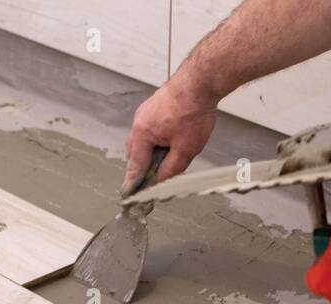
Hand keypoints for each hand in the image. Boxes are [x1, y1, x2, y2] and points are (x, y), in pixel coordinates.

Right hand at [123, 77, 218, 194]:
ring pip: (143, 140)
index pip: (135, 166)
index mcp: (142, 134)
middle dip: (142, 168)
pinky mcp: (155, 107)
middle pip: (135, 153)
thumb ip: (171, 169)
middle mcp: (140, 122)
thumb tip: (161, 180)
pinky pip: (150, 129)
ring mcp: (146, 112)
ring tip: (165, 163)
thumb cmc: (193, 111)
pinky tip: (170, 144)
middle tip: (151, 181)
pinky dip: (156, 141)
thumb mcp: (186, 149)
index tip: (130, 194)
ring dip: (151, 153)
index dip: (134, 182)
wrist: (200, 82)